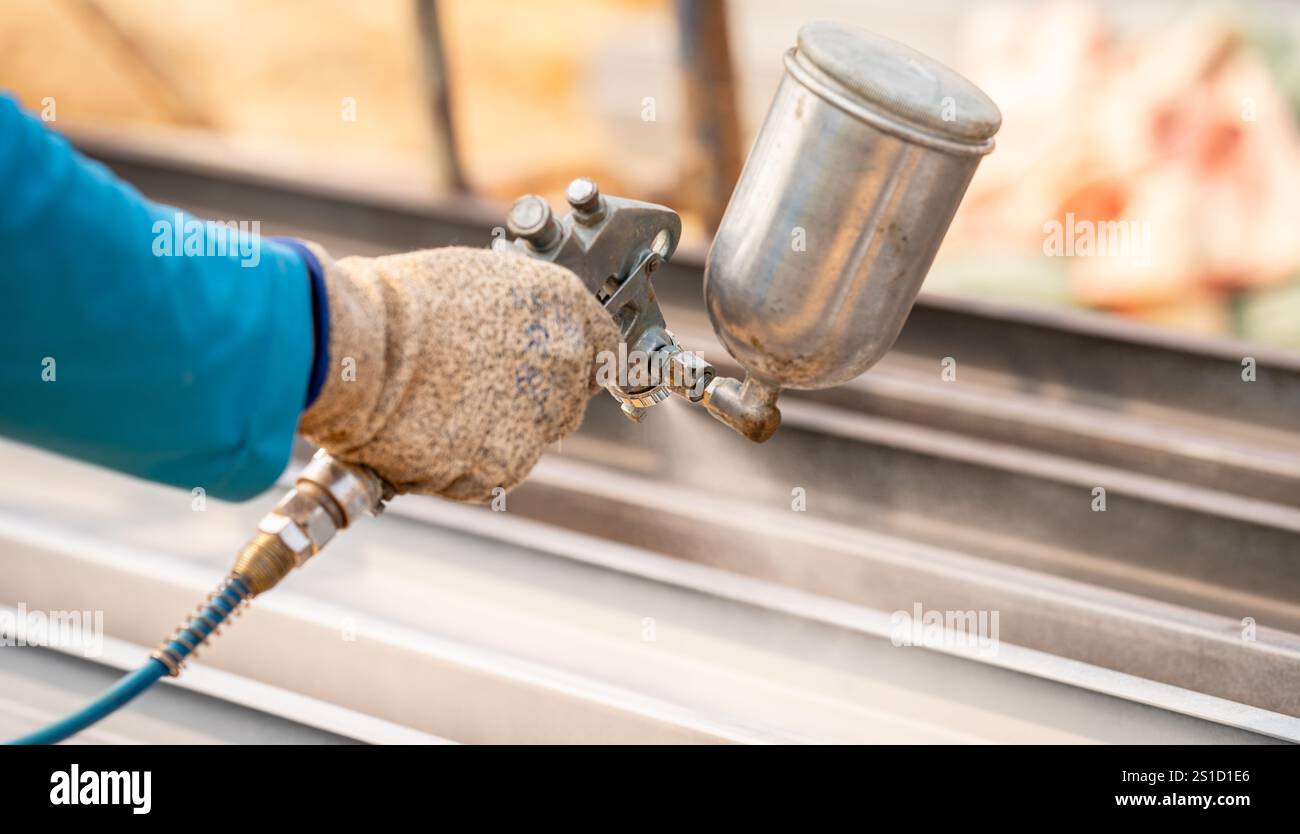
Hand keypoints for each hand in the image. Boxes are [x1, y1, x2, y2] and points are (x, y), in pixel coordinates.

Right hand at [297, 245, 616, 501]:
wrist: (354, 349)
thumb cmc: (397, 303)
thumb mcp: (477, 282)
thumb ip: (520, 314)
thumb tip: (523, 333)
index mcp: (564, 306)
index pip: (605, 343)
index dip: (575, 357)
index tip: (552, 368)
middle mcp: (567, 363)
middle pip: (568, 398)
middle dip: (531, 398)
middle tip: (473, 386)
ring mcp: (539, 420)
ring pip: (530, 439)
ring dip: (497, 433)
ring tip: (438, 406)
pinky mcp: (506, 467)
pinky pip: (493, 471)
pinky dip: (465, 463)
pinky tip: (428, 433)